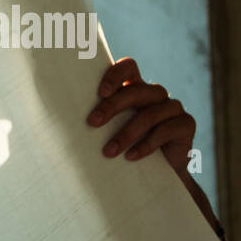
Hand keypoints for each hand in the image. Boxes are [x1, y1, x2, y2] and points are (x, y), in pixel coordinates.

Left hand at [87, 57, 195, 180]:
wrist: (156, 173)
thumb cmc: (122, 147)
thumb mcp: (106, 132)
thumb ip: (93, 120)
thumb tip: (54, 123)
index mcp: (134, 88)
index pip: (128, 67)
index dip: (115, 74)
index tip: (100, 93)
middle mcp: (154, 94)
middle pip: (136, 90)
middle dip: (112, 107)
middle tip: (92, 123)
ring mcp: (172, 108)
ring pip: (150, 114)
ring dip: (126, 134)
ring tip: (108, 152)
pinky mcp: (186, 124)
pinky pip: (166, 130)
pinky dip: (146, 145)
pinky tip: (131, 157)